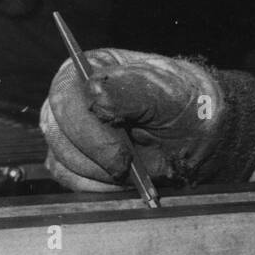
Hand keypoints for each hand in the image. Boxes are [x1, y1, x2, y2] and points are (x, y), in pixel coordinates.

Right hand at [39, 49, 230, 190]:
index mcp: (90, 68)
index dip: (87, 128)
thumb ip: (133, 89)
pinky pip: (69, 179)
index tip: (122, 153)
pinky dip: (98, 186)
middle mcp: (72, 97)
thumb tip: (93, 90)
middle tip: (133, 163)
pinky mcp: (71, 159)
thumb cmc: (184, 106)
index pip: (65, 95)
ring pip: (61, 159)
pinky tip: (124, 178)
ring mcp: (68, 130)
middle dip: (99, 154)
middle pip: (57, 131)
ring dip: (102, 172)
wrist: (197, 137)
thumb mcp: (169, 94)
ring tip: (135, 166)